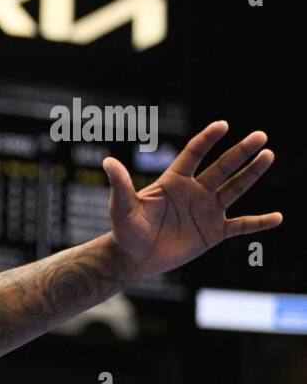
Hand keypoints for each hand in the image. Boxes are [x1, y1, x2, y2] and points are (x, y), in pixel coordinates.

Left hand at [102, 120, 282, 280]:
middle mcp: (194, 191)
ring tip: (268, 155)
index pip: (194, 154)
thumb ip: (120, 184)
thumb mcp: (122, 206)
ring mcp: (207, 210)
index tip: (222, 125)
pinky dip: (258, 223)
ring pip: (235, 189)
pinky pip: (241, 226)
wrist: (133, 258)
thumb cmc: (125, 230)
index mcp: (174, 181)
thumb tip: (107, 161)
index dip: (207, 139)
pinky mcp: (214, 232)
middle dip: (241, 152)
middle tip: (260, 136)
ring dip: (252, 174)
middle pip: (222, 167)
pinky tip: (277, 217)